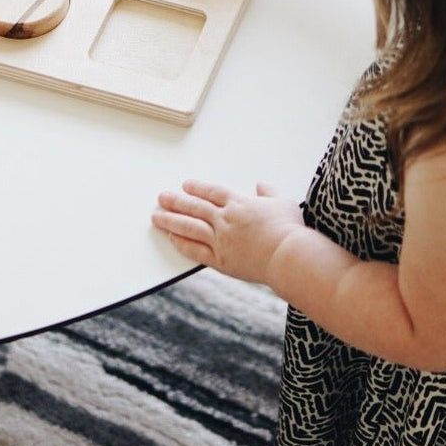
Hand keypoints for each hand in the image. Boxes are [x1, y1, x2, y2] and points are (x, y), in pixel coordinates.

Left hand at [151, 180, 304, 287]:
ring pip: (190, 227)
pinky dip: (182, 243)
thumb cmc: (289, 230)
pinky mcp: (221, 259)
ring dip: (171, 220)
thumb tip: (262, 185)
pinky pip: (196, 250)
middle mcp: (226, 219)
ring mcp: (221, 239)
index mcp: (240, 203)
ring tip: (156, 216)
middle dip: (176, 201)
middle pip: (195, 207)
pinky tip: (171, 238)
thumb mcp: (284, 203)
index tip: (186, 185)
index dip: (197, 188)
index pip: (212, 192)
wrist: (288, 256)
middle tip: (161, 197)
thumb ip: (270, 193)